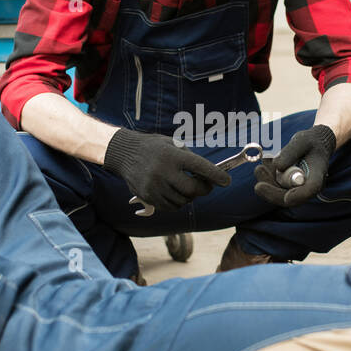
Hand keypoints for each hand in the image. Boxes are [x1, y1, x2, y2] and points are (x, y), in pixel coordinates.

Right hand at [103, 128, 230, 212]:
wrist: (124, 153)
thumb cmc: (153, 147)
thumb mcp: (172, 143)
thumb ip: (189, 157)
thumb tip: (209, 174)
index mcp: (172, 155)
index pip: (200, 167)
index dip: (216, 175)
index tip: (227, 181)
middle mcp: (163, 171)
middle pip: (193, 190)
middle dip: (204, 189)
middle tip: (206, 186)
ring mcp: (154, 186)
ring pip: (183, 201)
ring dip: (190, 197)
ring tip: (186, 187)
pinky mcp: (147, 196)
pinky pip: (170, 207)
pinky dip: (178, 203)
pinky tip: (175, 193)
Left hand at [253, 125, 335, 207]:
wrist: (314, 145)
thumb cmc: (311, 142)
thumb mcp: (302, 140)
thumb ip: (291, 151)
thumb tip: (277, 166)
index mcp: (317, 175)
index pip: (310, 189)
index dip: (299, 195)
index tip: (286, 197)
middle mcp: (307, 186)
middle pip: (290, 197)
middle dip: (272, 192)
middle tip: (258, 178)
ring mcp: (297, 188)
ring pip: (279, 193)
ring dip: (267, 180)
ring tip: (262, 165)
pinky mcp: (287, 186)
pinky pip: (274, 186)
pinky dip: (268, 175)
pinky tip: (266, 160)